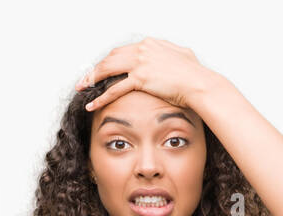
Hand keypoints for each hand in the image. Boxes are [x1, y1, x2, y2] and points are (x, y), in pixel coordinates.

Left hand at [74, 37, 213, 111]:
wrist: (200, 84)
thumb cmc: (196, 75)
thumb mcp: (184, 57)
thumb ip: (172, 55)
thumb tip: (172, 57)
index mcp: (150, 44)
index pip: (122, 51)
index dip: (110, 61)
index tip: (102, 70)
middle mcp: (143, 50)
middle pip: (111, 58)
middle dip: (96, 69)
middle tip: (86, 78)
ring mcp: (141, 63)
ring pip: (108, 69)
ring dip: (92, 79)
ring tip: (82, 88)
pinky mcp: (141, 78)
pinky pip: (115, 88)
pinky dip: (102, 97)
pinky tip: (93, 104)